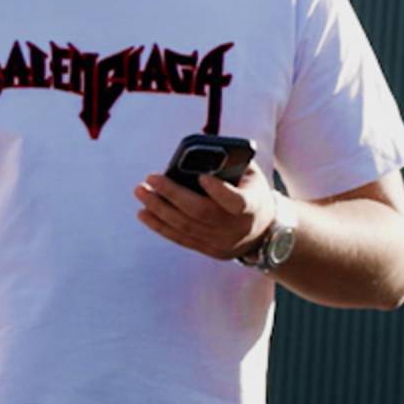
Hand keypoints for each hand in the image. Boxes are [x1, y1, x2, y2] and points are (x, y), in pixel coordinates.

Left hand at [133, 167, 289, 263]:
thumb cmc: (250, 191)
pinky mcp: (210, 250)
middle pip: (200, 212)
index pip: (236, 202)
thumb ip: (229, 163)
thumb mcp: (250, 175)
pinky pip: (181, 238)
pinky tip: (143, 213)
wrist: (263, 230)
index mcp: (253, 205)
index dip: (219, 191)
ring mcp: (222, 242)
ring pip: (186, 226)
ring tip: (141, 191)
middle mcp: (237, 227)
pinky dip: (160, 226)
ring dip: (158, 209)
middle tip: (150, 178)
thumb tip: (197, 152)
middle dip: (172, 194)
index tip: (201, 176)